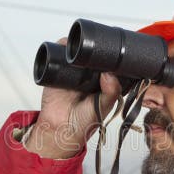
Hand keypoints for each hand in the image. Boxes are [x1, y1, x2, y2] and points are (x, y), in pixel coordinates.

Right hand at [26, 38, 121, 158]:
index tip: (115, 47)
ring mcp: (74, 72)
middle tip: (95, 45)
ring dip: (77, 46)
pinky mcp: (58, 71)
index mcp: (105, 81)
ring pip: (76, 52)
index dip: (113, 54)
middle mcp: (90, 74)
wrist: (60, 129)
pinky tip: (65, 49)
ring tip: (79, 46)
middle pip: (93, 53)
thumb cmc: (84, 121)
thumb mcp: (103, 106)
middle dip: (94, 46)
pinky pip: (58, 56)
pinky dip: (60, 50)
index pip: (110, 62)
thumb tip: (109, 74)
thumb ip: (111, 92)